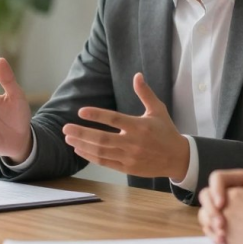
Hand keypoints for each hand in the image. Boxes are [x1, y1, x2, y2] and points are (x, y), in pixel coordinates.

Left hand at [62, 73, 188, 179]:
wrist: (177, 158)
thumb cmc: (166, 131)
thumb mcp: (158, 110)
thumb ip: (145, 93)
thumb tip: (137, 75)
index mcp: (139, 126)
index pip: (114, 119)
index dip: (96, 115)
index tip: (81, 111)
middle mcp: (133, 142)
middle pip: (102, 139)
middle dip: (82, 133)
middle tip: (66, 128)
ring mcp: (129, 157)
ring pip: (101, 152)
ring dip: (83, 145)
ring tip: (69, 138)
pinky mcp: (127, 168)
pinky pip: (105, 162)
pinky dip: (91, 156)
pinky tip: (80, 149)